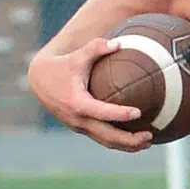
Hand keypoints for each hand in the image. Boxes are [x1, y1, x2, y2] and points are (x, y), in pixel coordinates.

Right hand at [27, 39, 148, 152]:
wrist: (40, 81)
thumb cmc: (62, 66)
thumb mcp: (78, 55)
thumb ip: (97, 47)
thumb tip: (119, 43)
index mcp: (77, 102)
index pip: (101, 112)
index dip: (119, 114)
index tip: (138, 113)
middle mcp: (78, 119)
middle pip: (107, 135)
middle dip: (129, 139)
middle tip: (150, 136)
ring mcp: (79, 126)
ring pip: (105, 141)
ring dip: (127, 145)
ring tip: (148, 143)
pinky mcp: (81, 128)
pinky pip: (102, 139)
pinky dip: (118, 142)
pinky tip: (135, 141)